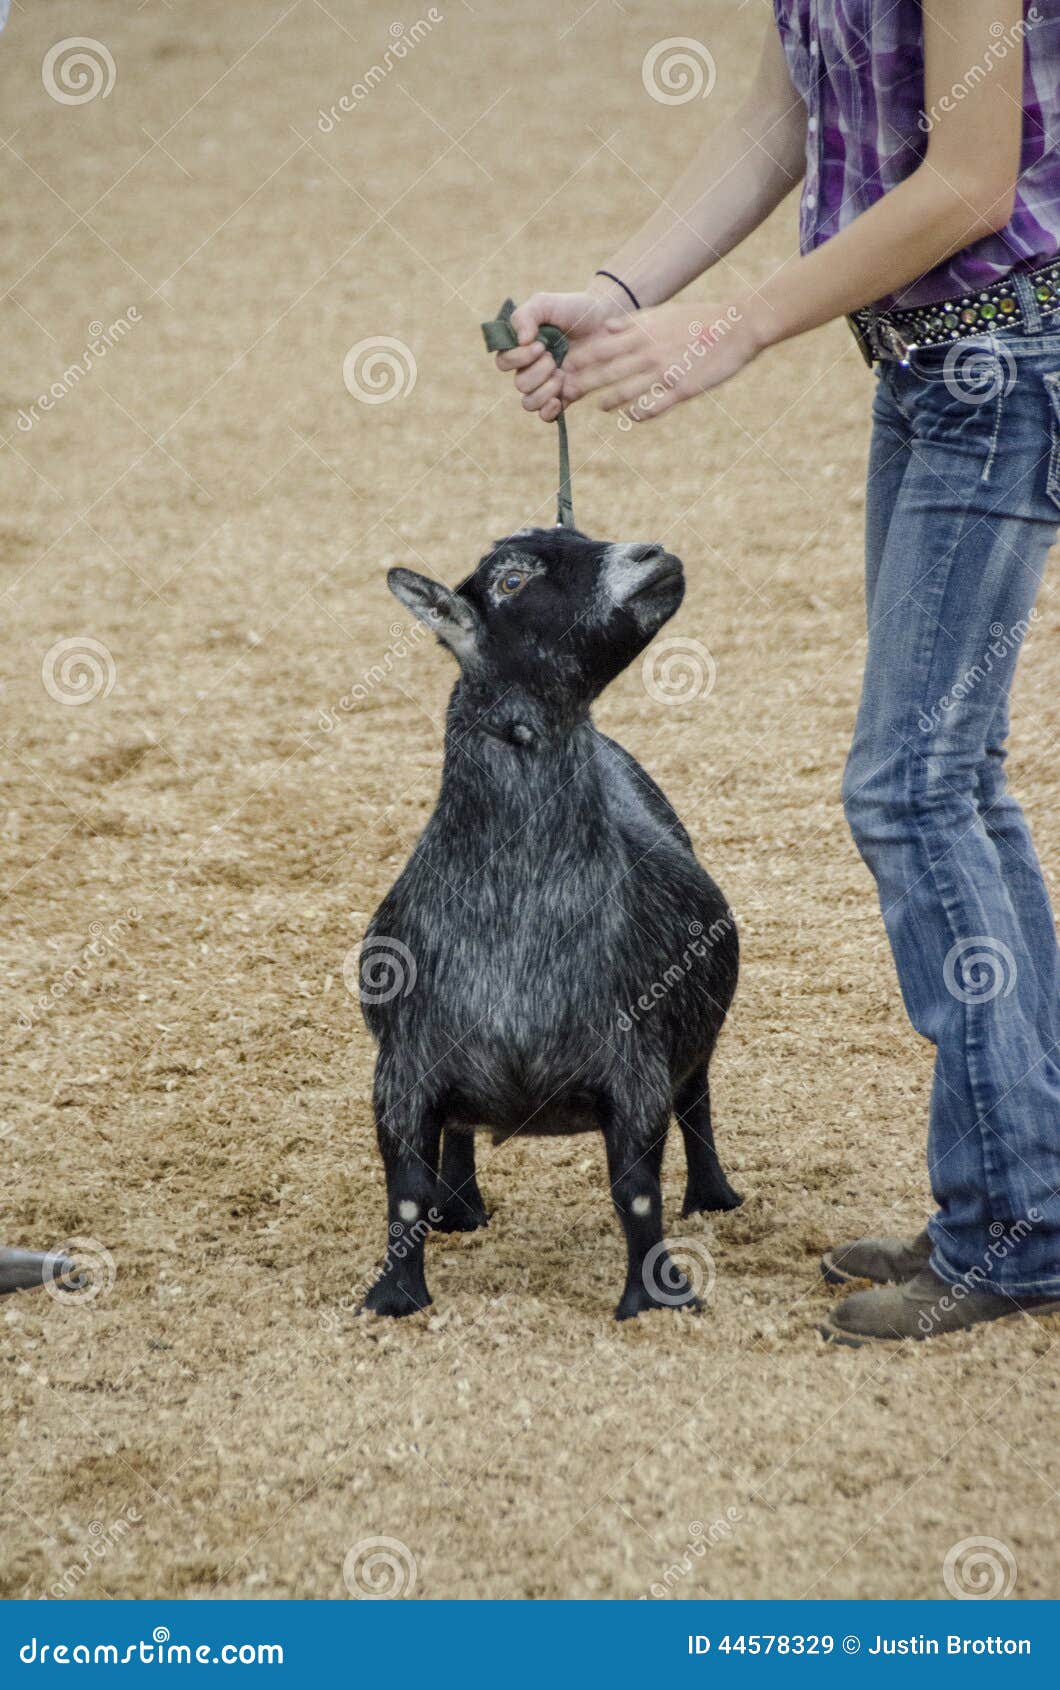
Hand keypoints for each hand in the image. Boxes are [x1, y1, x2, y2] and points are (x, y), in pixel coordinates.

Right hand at [493, 283, 634, 422]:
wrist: (605, 318)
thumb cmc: (573, 309)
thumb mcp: (545, 303)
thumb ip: (525, 316)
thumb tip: (520, 341)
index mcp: (522, 348)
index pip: (504, 362)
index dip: (517, 358)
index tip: (539, 345)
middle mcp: (531, 368)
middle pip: (519, 384)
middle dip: (536, 372)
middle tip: (553, 356)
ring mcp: (548, 384)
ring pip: (529, 403)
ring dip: (543, 391)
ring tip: (560, 375)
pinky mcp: (565, 396)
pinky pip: (546, 416)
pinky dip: (548, 412)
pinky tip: (558, 400)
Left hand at [562, 300, 761, 421]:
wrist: (737, 327)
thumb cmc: (699, 318)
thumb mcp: (664, 313)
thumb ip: (633, 322)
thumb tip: (606, 327)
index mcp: (644, 333)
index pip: (602, 348)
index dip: (581, 359)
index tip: (565, 367)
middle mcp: (649, 353)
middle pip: (607, 372)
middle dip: (585, 383)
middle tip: (567, 392)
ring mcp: (665, 373)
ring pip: (627, 391)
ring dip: (610, 401)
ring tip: (600, 407)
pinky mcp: (682, 389)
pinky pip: (654, 406)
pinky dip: (640, 413)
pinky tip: (632, 417)